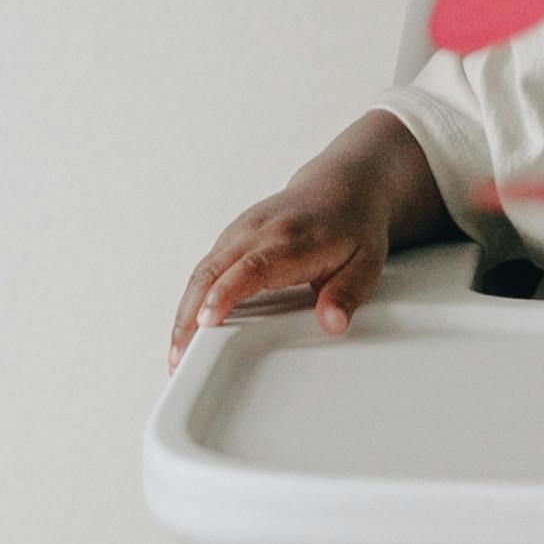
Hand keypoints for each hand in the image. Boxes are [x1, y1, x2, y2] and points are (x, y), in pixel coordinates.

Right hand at [170, 166, 392, 357]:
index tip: (206, 321)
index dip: (225, 294)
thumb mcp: (366, 262)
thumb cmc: (352, 226)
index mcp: (291, 239)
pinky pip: (205, 268)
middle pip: (212, 271)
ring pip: (201, 271)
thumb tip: (333, 322)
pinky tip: (189, 327)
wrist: (343, 185)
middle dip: (189, 315)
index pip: (250, 268)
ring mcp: (241, 231)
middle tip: (179, 358)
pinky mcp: (232, 236)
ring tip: (177, 354)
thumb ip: (347, 293)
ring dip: (184, 311)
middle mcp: (259, 231)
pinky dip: (192, 298)